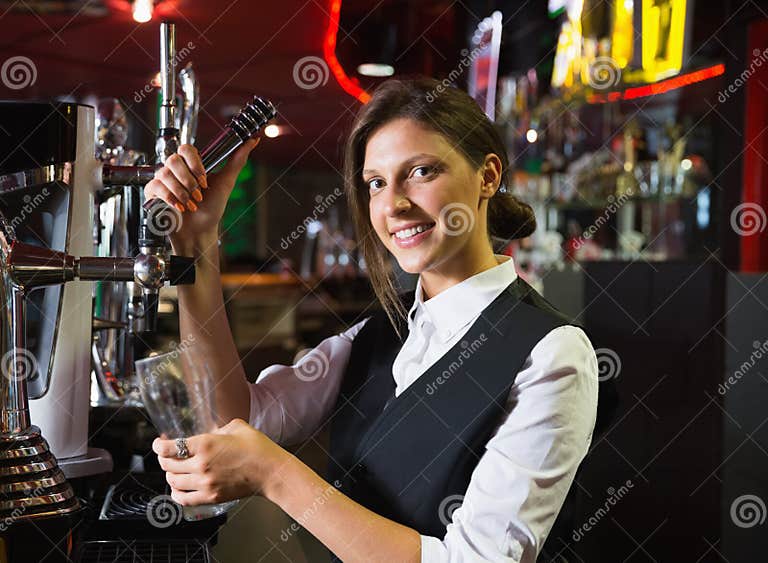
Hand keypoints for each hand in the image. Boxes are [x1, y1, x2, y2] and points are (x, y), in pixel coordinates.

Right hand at [143, 138, 259, 251]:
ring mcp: (163, 180)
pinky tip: (179, 207)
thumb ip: (237, 160)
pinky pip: (156, 187)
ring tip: (191, 204)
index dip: (194, 164)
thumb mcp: (226, 182)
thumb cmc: (212, 208)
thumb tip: (252, 141)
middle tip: (199, 195)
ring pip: (165, 174)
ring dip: (182, 193)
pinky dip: (170, 199)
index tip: (204, 180)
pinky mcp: (153, 193)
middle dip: (189, 182)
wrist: (200, 231)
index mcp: (191, 165)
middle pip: (173, 160)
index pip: (185, 149)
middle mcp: (176, 170)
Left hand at [153, 418, 287, 505]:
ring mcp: (205, 483)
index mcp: (205, 444)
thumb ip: (218, 429)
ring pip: (172, 482)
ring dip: (170, 475)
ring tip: (174, 471)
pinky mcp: (210, 497)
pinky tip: (178, 488)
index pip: (170, 448)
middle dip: (164, 459)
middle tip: (167, 455)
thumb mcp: (236, 427)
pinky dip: (176, 493)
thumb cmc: (257, 448)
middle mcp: (201, 465)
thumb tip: (210, 432)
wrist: (270, 471)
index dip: (159, 446)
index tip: (158, 444)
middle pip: (168, 465)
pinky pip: (183, 499)